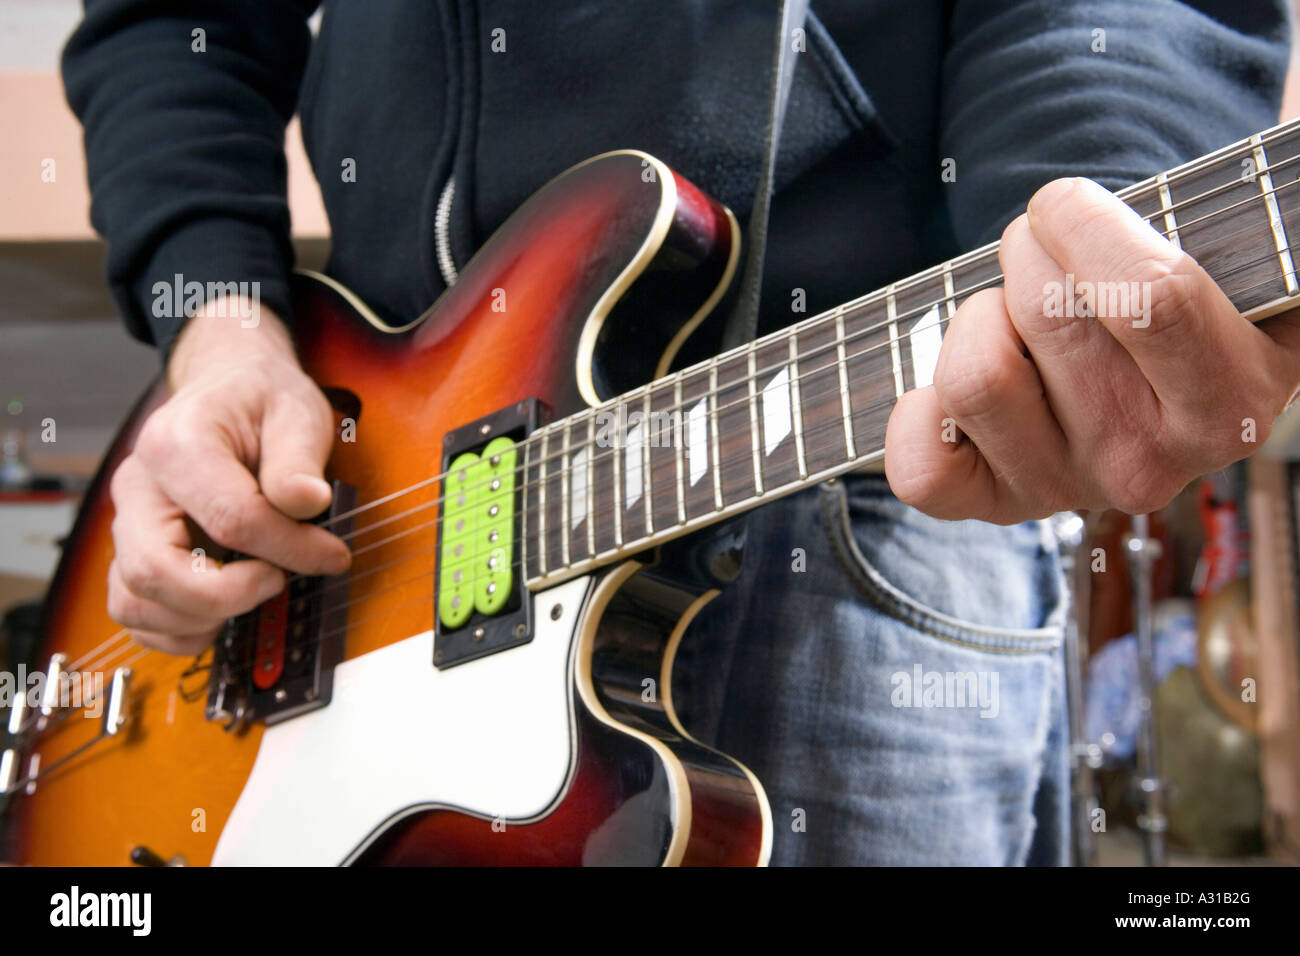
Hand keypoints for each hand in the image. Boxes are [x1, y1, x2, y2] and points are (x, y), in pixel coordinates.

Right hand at [107, 297, 349, 654]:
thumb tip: (306, 502)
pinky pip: (136, 612)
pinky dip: (178, 629)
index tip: (331, 555)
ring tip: (255, 593)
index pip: (229, 518)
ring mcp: (129, 524)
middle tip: (279, 581)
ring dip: (200, 617)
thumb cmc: (261, 401)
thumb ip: (298, 458)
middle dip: (228, 595)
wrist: (230, 391)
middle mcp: (137, 487)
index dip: (288, 548)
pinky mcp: (135, 551)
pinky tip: (226, 611)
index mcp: (175, 444)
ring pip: (134, 601)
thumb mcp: (297, 412)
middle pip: (155, 570)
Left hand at [885, 176, 1299, 523]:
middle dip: (1028, 254)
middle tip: (1043, 254)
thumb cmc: (1199, 301)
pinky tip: (958, 381)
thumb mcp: (1244, 262)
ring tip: (1014, 319)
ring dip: (979, 320)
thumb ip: (1231, 219)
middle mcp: (1148, 460)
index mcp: (1230, 399)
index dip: (1082, 221)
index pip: (1147, 295)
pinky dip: (919, 410)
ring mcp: (1066, 488)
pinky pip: (921, 467)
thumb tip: (1262, 116)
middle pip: (1045, 316)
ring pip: (976, 377)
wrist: (1165, 393)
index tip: (1066, 203)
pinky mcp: (997, 503)